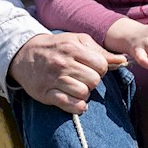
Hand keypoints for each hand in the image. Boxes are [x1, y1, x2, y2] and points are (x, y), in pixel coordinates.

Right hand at [10, 31, 124, 113]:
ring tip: (77, 87)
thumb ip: (99, 51)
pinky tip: (75, 100)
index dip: (100, 69)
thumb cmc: (57, 47)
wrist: (24, 54)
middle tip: (84, 78)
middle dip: (92, 81)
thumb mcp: (76, 41)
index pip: (101, 65)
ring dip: (84, 93)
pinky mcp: (46, 94)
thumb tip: (123, 60)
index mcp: (72, 48)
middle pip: (94, 81)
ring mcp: (54, 80)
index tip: (93, 68)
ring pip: (83, 94)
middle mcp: (63, 64)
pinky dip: (78, 106)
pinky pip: (71, 105)